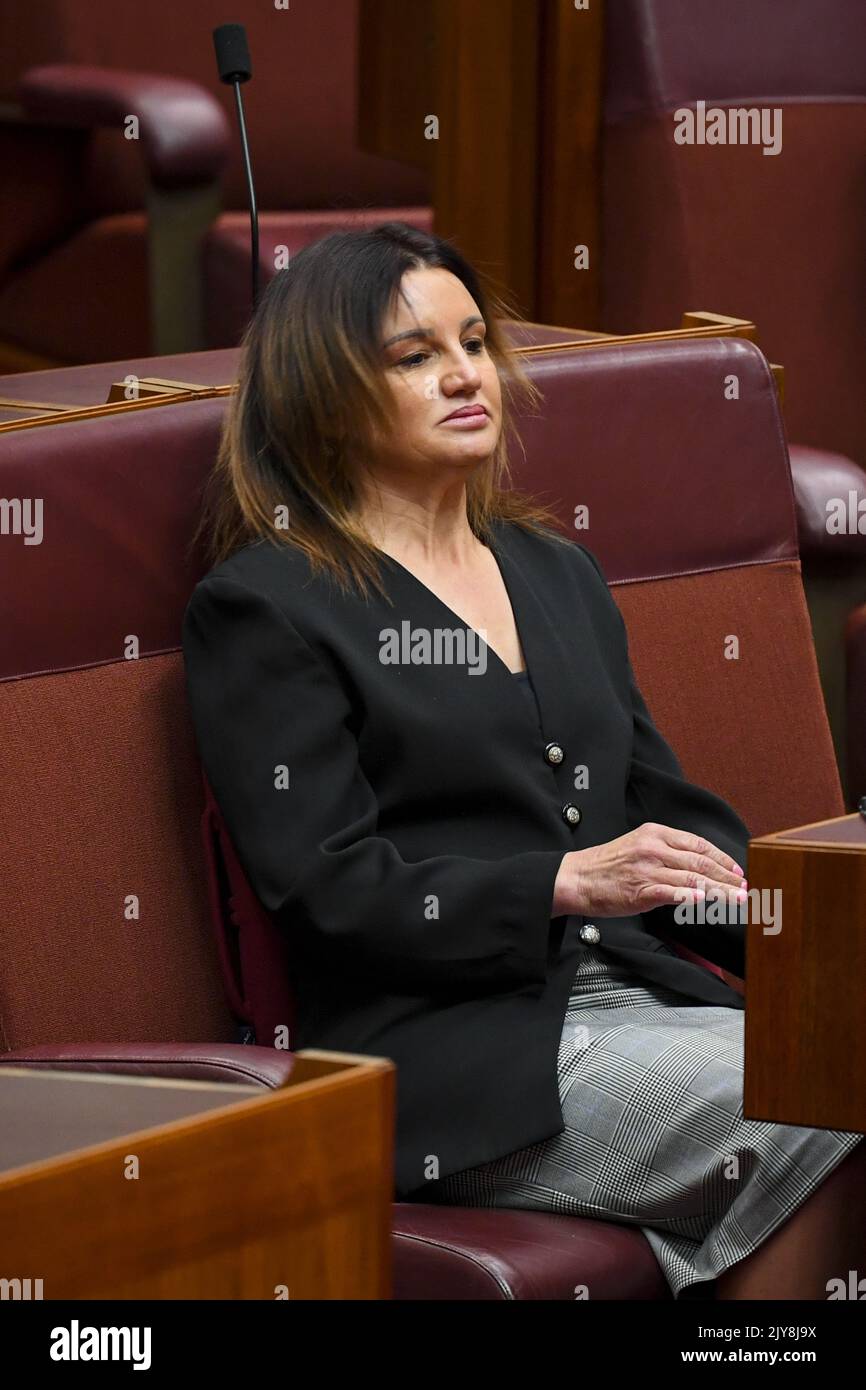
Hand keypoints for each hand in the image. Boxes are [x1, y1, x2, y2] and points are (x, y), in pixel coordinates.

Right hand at [552, 822, 746, 918]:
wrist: (577, 878)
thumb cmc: (607, 866)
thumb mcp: (638, 846)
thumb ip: (666, 853)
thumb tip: (695, 868)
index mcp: (655, 833)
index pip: (697, 844)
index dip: (722, 857)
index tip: (737, 870)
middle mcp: (654, 847)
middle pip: (700, 861)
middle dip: (727, 876)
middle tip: (745, 887)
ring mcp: (648, 868)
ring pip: (692, 878)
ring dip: (719, 889)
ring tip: (737, 898)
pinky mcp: (640, 889)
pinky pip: (671, 892)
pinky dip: (689, 895)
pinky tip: (704, 900)